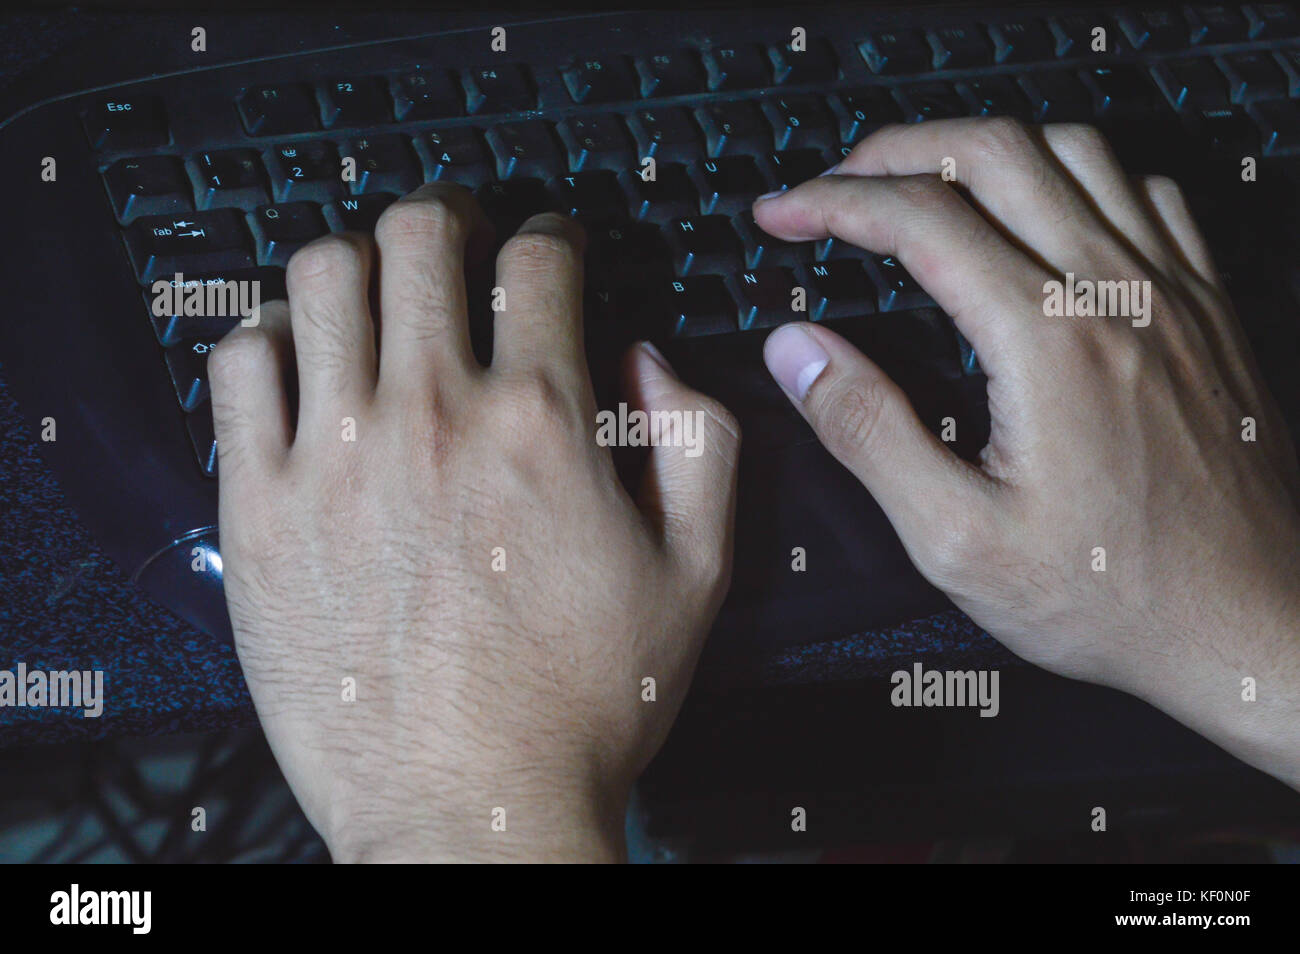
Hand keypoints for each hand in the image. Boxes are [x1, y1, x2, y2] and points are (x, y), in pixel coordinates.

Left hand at [208, 184, 739, 860]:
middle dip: (449, 218)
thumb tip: (650, 364)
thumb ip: (698, 445)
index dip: (551, 233)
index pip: (538, 262)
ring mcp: (334, 457)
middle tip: (458, 241)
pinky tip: (299, 363)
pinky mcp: (261, 508)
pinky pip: (239, 364)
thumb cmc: (579, 704)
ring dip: (359, 262)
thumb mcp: (698, 576)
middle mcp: (432, 418)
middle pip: (422, 235)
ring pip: (323, 275)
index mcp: (540, 426)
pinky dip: (269, 337)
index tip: (547, 246)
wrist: (470, 808)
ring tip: (377, 293)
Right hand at [756, 118, 1299, 787]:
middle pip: (992, 151)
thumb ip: (867, 431)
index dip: (831, 202)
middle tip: (836, 182)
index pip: (918, 218)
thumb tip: (797, 352)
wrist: (1251, 626)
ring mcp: (1172, 291)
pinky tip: (1045, 212)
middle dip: (894, 150)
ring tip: (924, 180)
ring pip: (1072, 149)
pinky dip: (1076, 174)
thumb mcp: (957, 539)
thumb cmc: (1115, 596)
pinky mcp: (1206, 308)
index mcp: (1046, 340)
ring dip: (981, 147)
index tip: (782, 215)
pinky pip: (1144, 192)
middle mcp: (1115, 291)